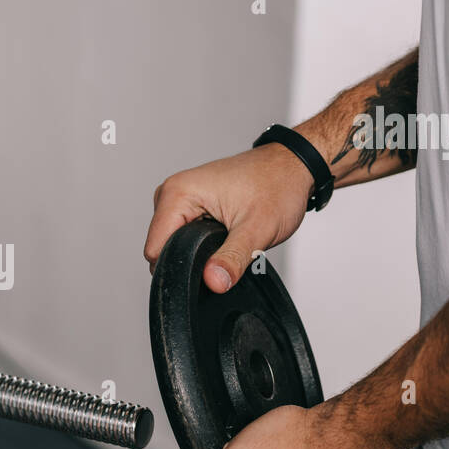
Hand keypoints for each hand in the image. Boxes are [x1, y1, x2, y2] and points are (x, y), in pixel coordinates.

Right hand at [144, 143, 314, 290]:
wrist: (292, 166)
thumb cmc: (278, 185)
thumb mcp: (258, 228)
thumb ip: (232, 259)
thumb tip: (213, 282)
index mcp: (178, 193)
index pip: (155, 250)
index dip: (180, 267)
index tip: (210, 263)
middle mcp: (171, 193)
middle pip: (162, 249)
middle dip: (192, 258)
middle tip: (228, 244)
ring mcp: (178, 198)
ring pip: (172, 245)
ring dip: (198, 251)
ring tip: (228, 236)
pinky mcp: (188, 204)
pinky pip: (182, 236)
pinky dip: (201, 242)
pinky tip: (223, 233)